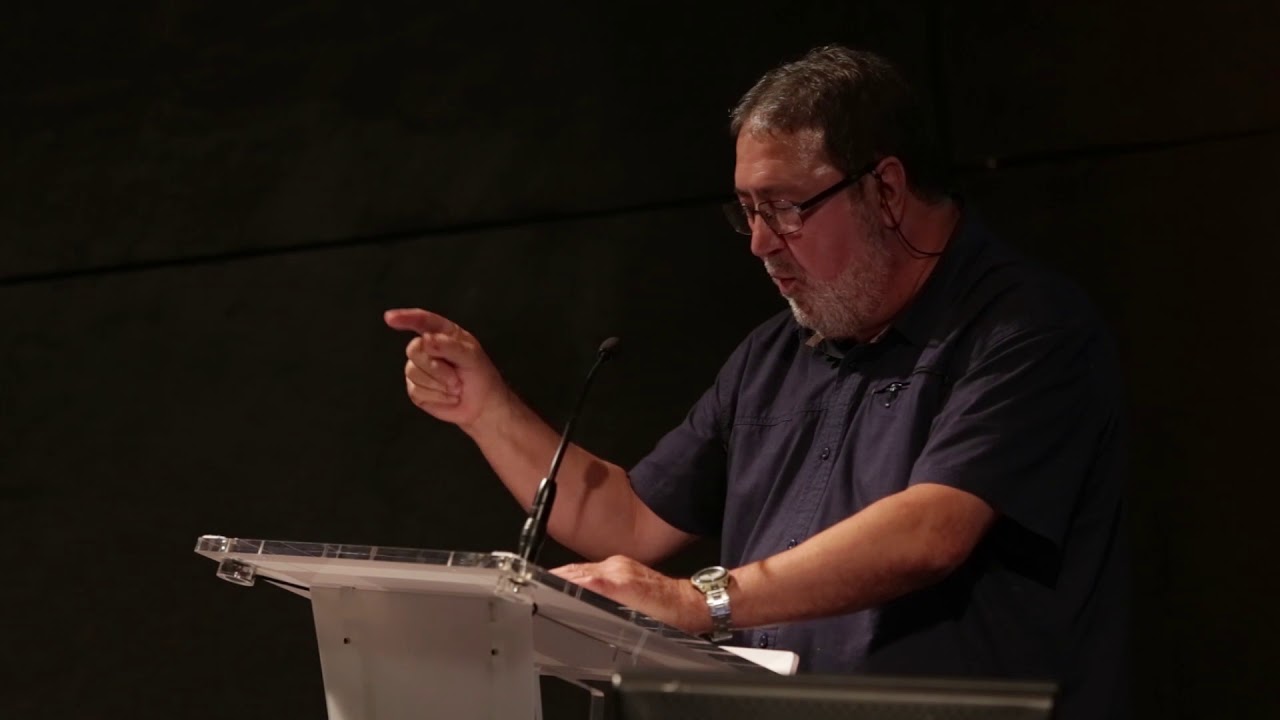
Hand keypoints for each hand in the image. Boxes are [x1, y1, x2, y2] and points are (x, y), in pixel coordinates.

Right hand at [384, 308, 509, 430]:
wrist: (482, 405)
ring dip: (438, 384)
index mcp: (443, 333)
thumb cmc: (480, 375)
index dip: (406, 318)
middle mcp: (427, 348)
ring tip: (455, 388)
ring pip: (413, 371)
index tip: (390, 318)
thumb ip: (449, 346)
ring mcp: (418, 368)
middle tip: (456, 378)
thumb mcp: (471, 357)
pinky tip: (448, 397)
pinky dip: (435, 396)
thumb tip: (424, 340)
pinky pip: (415, 390)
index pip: (422, 321)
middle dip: (435, 367)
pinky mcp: (415, 388)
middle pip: (413, 350)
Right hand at [551, 556, 708, 635]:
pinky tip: (572, 583)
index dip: (556, 580)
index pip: (577, 577)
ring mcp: (620, 565)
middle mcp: (616, 568)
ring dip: (564, 575)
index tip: (538, 583)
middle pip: (576, 571)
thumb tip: (584, 592)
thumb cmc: (671, 616)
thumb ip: (609, 604)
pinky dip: (579, 575)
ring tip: (545, 584)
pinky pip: (594, 569)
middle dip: (554, 577)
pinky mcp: (624, 566)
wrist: (692, 603)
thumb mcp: (639, 618)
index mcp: (617, 581)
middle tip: (532, 585)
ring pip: (583, 569)